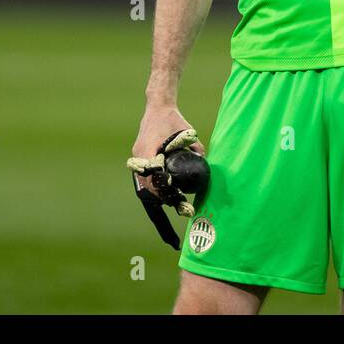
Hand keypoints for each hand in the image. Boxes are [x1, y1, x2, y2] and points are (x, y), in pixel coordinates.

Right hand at [128, 105, 208, 249]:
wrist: (157, 107)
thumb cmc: (174, 120)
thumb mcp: (188, 133)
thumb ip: (196, 150)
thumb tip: (206, 168)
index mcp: (148, 153)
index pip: (155, 181)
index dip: (165, 198)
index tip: (176, 209)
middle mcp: (139, 162)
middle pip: (148, 194)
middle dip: (161, 215)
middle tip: (175, 236)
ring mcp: (137, 165)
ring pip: (146, 194)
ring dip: (159, 209)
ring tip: (172, 229)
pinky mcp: (139, 166)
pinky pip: (146, 187)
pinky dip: (156, 199)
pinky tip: (166, 210)